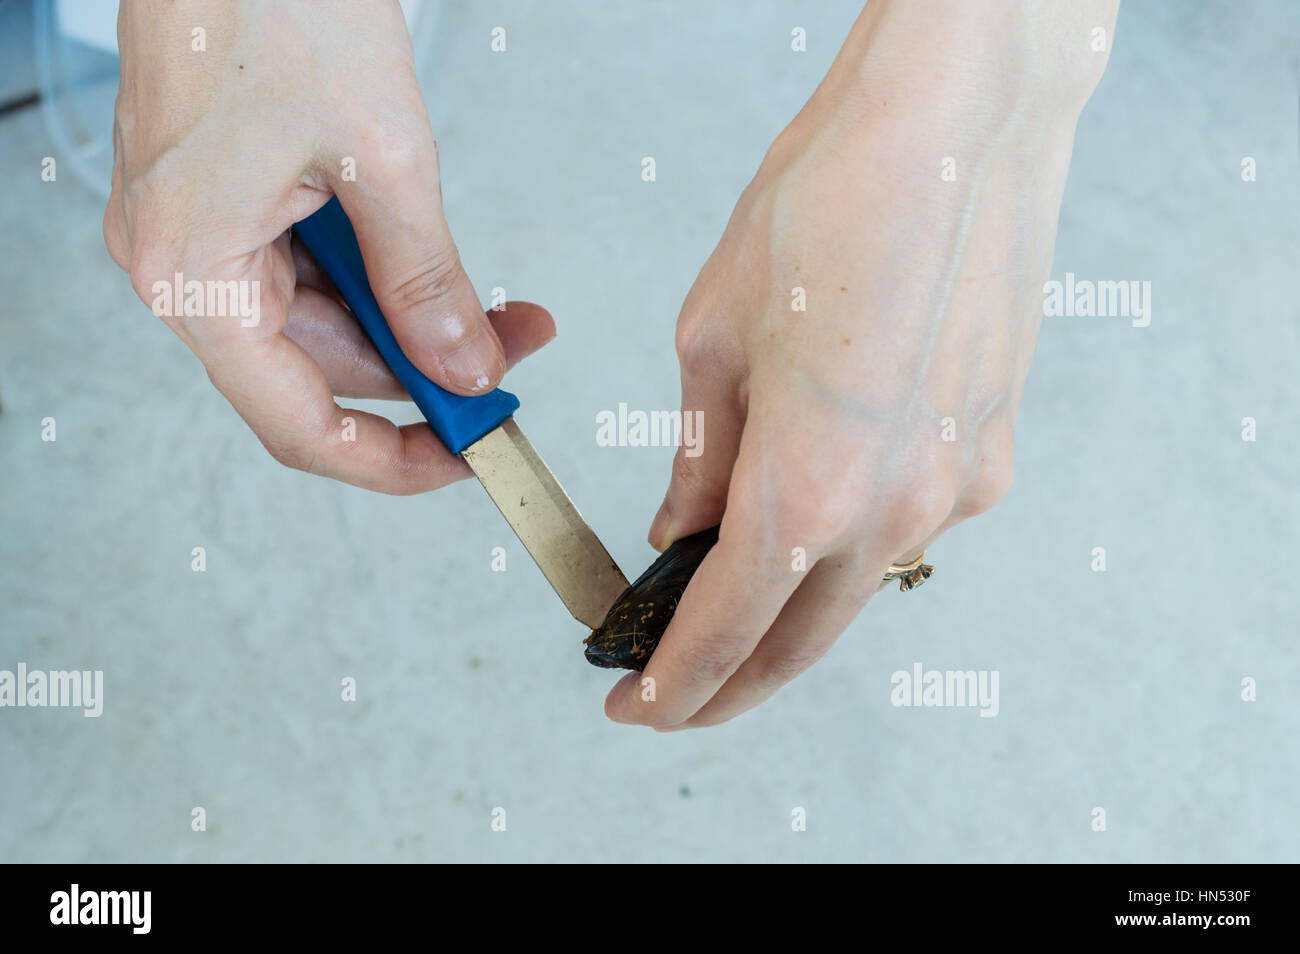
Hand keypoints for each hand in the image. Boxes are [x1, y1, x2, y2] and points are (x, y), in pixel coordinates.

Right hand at [103, 0, 553, 492]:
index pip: (297, 424)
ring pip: (322, 323)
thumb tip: (466, 368)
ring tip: (494, 307)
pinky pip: (309, 271)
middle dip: (424, 372)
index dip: (390, 461)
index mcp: (193, 274)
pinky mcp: (223, 199)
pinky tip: (430, 263)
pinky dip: (377, 275)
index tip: (465, 459)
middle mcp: (180, 265)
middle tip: (511, 356)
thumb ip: (427, 283)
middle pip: (318, 372)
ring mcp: (198, 231)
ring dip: (409, 321)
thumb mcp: (382, 161)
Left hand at [605, 0, 1117, 726]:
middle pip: (799, 643)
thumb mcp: (714, 336)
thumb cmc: (823, 207)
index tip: (639, 707)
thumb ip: (700, 458)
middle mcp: (893, 510)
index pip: (725, 630)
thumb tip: (682, 528)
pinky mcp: (993, 454)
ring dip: (792, 608)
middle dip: (731, 682)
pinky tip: (821, 496)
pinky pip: (906, 522)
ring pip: (857, 587)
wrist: (959, 129)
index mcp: (806, 488)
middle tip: (679, 691)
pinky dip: (852, 532)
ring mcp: (956, 488)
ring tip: (734, 591)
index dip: (676, 683)